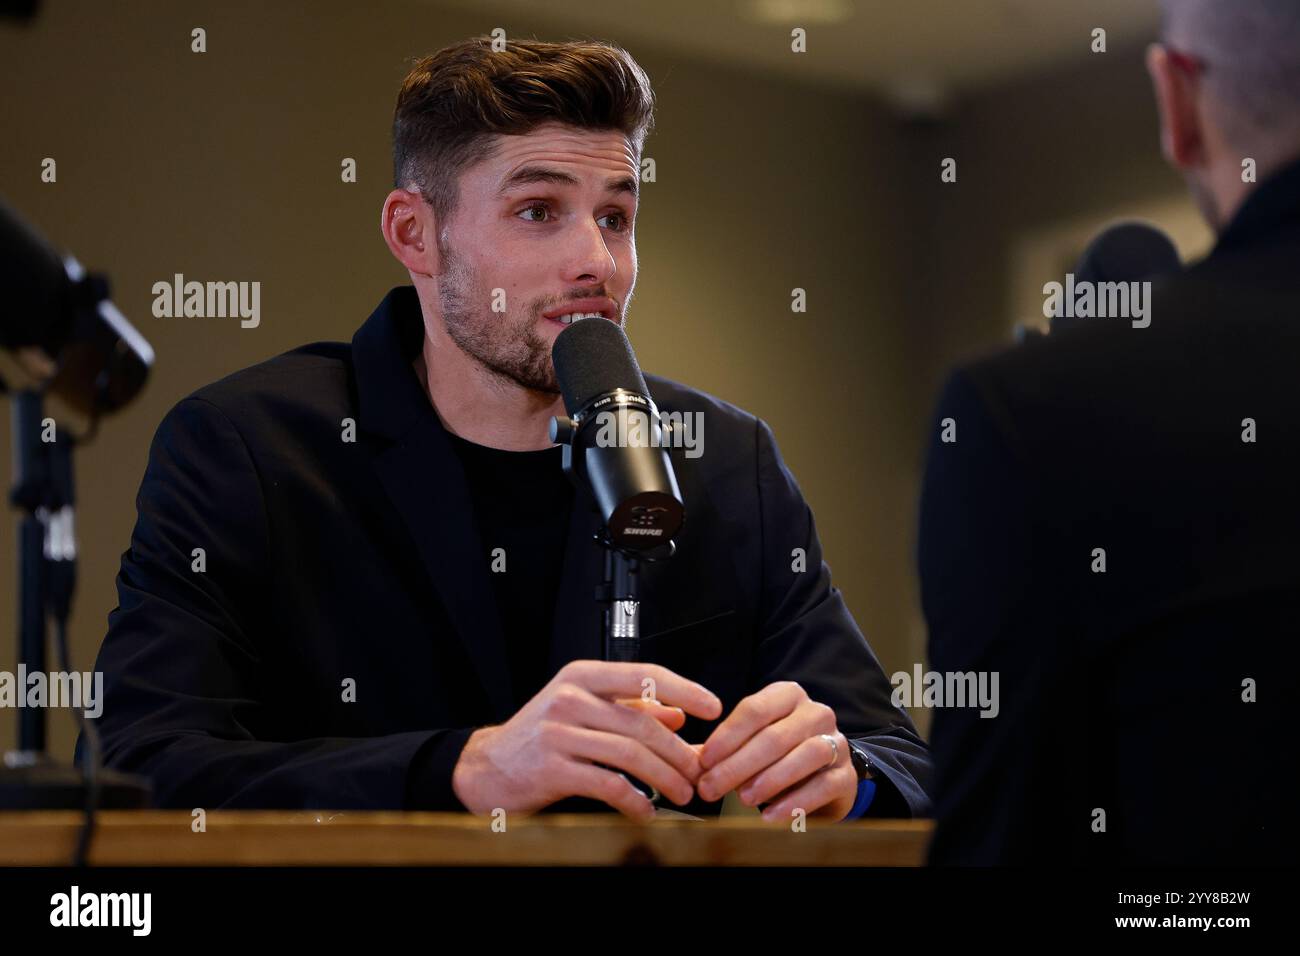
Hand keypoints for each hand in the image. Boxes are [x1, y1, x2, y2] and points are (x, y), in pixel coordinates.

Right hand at [451, 660, 722, 821]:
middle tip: (698, 770)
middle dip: (679, 751)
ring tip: (681, 792)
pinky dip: (634, 800)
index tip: (712, 707)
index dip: (684, 689)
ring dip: (664, 777)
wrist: (488, 768)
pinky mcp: (552, 768)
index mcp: (582, 677)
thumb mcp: (583, 710)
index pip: (644, 675)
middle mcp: (570, 699)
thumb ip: (630, 708)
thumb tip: (678, 714)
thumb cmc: (539, 736)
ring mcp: (559, 733)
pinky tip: (645, 810)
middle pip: (642, 723)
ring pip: (630, 754)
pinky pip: (607, 784)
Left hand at [695, 681, 857, 821]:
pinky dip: (796, 801)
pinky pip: (824, 785)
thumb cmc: (777, 754)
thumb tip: (689, 763)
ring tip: (742, 798)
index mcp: (787, 695)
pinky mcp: (847, 774)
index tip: (704, 760)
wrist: (823, 775)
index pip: (755, 710)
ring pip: (806, 754)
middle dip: (738, 764)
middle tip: (711, 787)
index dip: (727, 736)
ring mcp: (836, 741)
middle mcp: (815, 712)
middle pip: (776, 735)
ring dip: (770, 778)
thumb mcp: (751, 742)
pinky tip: (770, 815)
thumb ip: (723, 750)